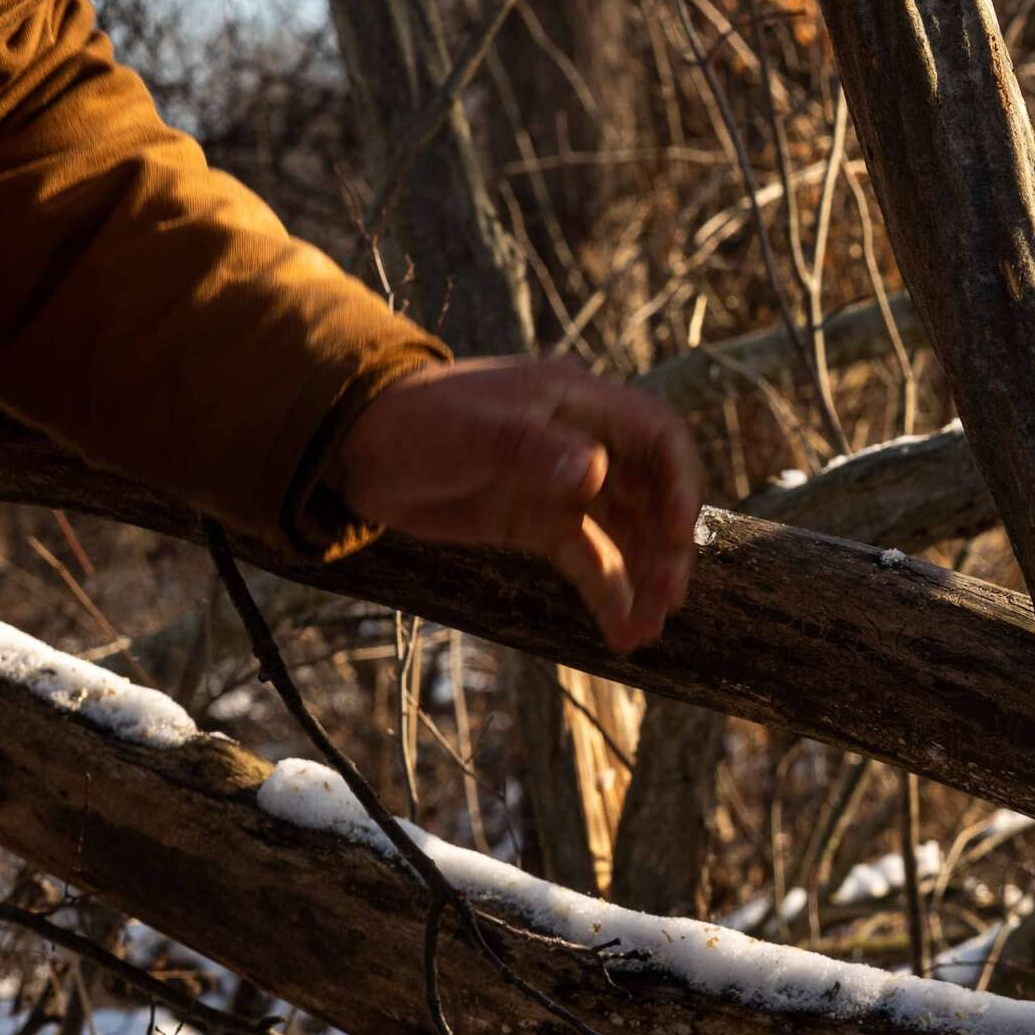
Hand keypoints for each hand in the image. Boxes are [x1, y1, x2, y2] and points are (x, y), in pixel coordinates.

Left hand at [336, 358, 703, 652]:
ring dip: (641, 578)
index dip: (679, 483)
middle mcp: (581, 442)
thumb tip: (592, 474)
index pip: (658, 436)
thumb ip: (531, 451)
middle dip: (665, 546)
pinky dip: (606, 592)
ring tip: (645, 630)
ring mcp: (562, 485)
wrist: (355, 449)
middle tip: (666, 598)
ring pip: (624, 532)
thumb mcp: (470, 434)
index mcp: (577, 401)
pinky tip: (620, 632)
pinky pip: (588, 558)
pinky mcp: (537, 521)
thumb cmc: (414, 422)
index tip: (676, 534)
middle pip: (649, 493)